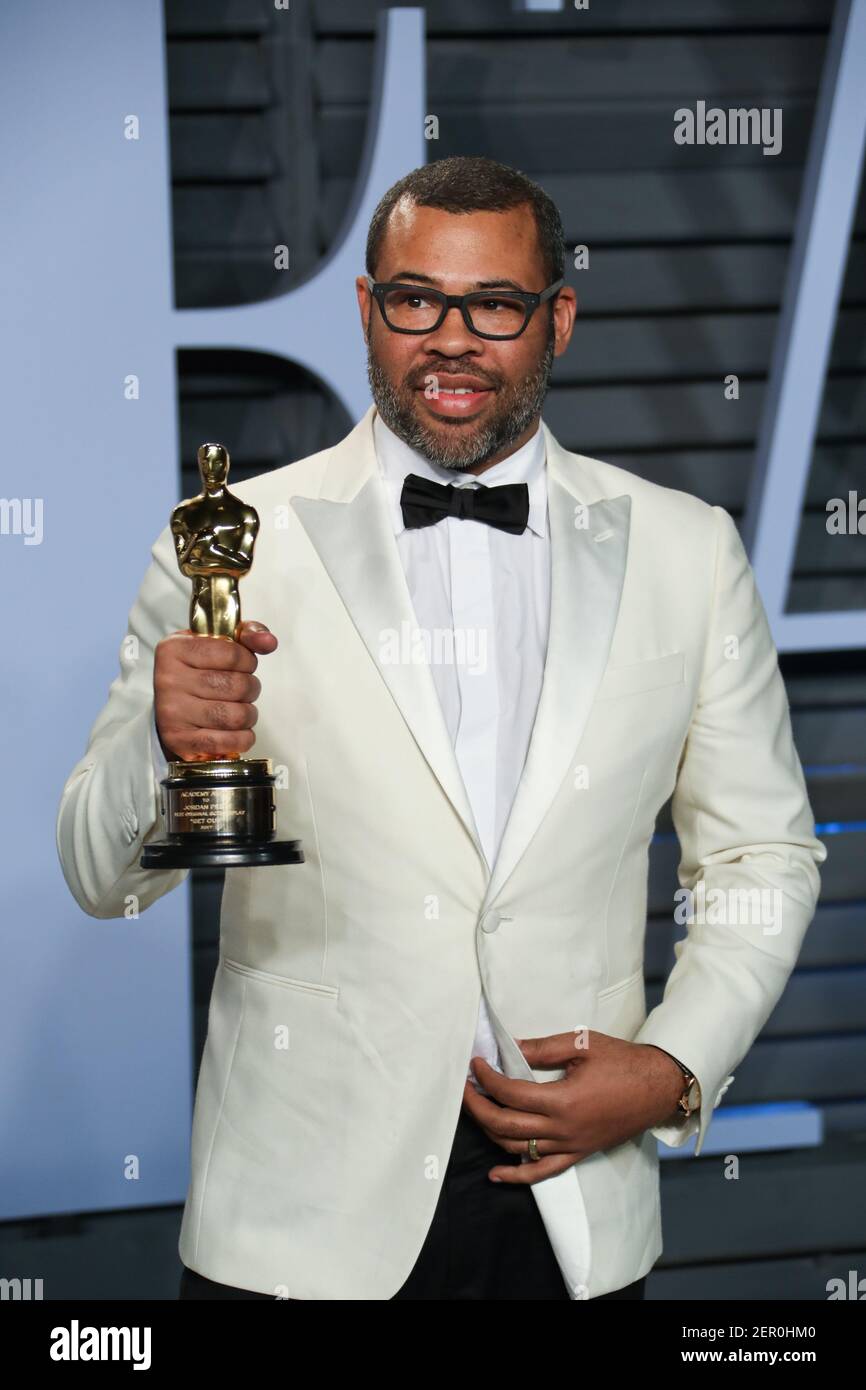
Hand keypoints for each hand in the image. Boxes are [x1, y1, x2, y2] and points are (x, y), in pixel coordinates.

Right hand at [153, 620, 276, 761]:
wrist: (169, 711)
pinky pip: (230, 741)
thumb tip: (270, 641)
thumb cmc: (197, 674)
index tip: (242, 666)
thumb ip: (245, 635)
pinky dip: (243, 738)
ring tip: (239, 710)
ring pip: (236, 716)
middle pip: (237, 686)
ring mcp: (172, 712)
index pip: (233, 654)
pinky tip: (235, 731)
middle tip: (242, 690)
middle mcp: (169, 679)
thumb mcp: (215, 645)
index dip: (248, 661)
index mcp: (175, 649)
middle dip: (250, 689)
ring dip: (248, 715)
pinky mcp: (180, 740)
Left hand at [461, 1030, 685, 1183]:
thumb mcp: (581, 1045)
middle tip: (465, 1087)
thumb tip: (507, 1047)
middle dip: (478, 1107)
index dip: (488, 1078)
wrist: (658, 1088)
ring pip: (517, 1149)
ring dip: (490, 1132)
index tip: (476, 1063)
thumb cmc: (622, 1062)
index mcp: (563, 1101)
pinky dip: (516, 1176)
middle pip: (505, 1125)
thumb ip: (541, 1048)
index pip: (510, 1093)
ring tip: (476, 1110)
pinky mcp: (577, 1154)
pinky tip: (495, 1174)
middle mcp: (563, 1130)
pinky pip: (542, 1172)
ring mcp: (570, 1147)